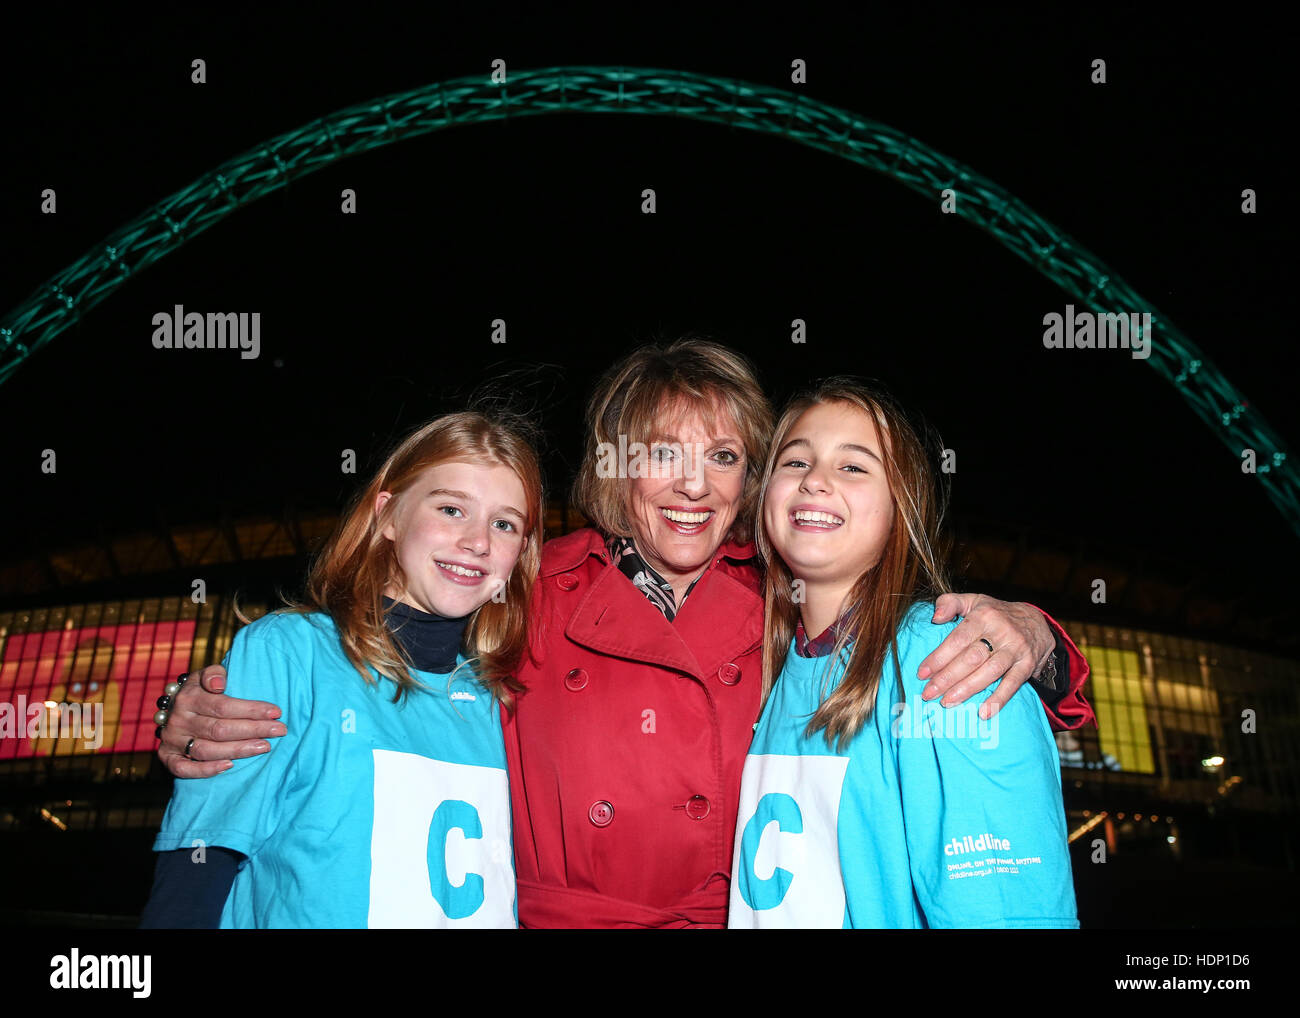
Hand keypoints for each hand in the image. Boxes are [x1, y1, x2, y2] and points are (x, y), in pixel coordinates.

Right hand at [157, 664, 286, 777]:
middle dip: (253, 730)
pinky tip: (229, 766)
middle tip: (279, 730)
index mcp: (188, 697)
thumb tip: (219, 683)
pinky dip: (206, 770)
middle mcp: (178, 720)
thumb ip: (214, 673)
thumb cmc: (199, 691)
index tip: (276, 712)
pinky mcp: (168, 757)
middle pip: (219, 729)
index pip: (223, 706)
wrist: (172, 709)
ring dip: (238, 750)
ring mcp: (172, 740)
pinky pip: (184, 769)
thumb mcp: (204, 675)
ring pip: (206, 750)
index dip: (251, 709)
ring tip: (264, 747)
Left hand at [917, 593, 1053, 719]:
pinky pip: (1013, 683)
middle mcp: (1001, 631)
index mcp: (983, 616)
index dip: (939, 657)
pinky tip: (984, 713)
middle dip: (947, 677)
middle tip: (929, 694)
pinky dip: (999, 699)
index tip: (922, 673)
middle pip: (971, 658)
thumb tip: (935, 617)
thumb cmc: (996, 613)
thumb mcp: (973, 600)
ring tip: (948, 702)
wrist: (1036, 621)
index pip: (957, 639)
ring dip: (967, 689)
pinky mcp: (1028, 664)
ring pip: (990, 671)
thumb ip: (950, 603)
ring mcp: (1016, 649)